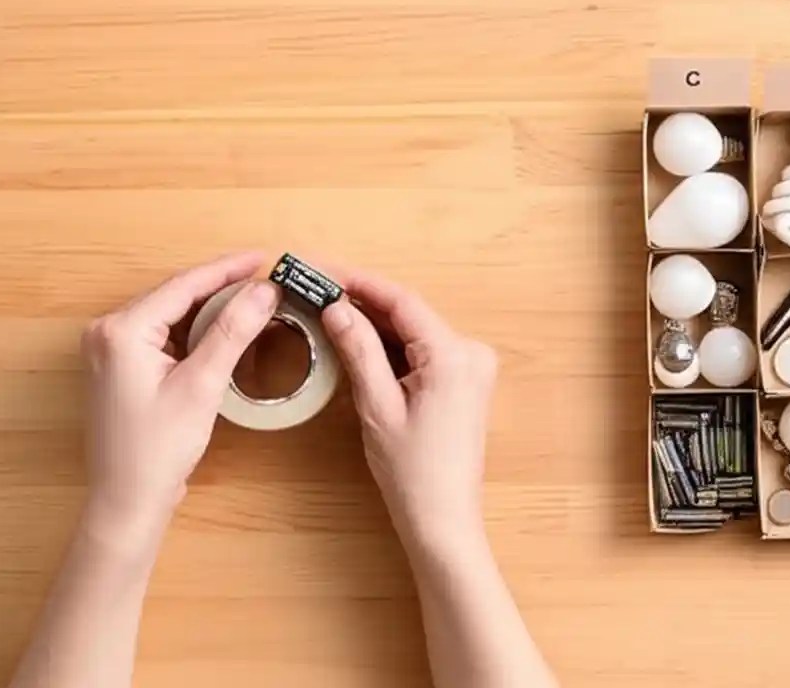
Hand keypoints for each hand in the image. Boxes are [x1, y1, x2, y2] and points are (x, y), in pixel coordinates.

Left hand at [80, 253, 280, 536]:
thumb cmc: (157, 449)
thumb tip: (264, 291)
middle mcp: (108, 332)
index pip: (184, 285)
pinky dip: (194, 329)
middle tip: (264, 277)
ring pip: (170, 314)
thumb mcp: (201, 385)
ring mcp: (111, 350)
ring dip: (210, 307)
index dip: (227, 269)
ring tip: (251, 297)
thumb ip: (232, 332)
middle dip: (221, 285)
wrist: (128, 499)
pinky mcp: (120, 367)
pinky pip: (162, 334)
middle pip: (175, 295)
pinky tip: (222, 328)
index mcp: (122, 331)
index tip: (263, 258)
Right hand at [320, 267, 497, 551]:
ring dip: (374, 322)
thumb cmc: (412, 471)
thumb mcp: (377, 406)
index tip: (323, 271)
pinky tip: (356, 338)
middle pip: (409, 314)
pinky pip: (423, 350)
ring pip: (414, 331)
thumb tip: (335, 307)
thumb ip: (358, 350)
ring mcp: (472, 367)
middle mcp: (471, 353)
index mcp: (455, 356)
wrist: (444, 518)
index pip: (403, 302)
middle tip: (317, 288)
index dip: (360, 282)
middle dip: (363, 301)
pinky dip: (391, 345)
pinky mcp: (464, 381)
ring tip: (327, 308)